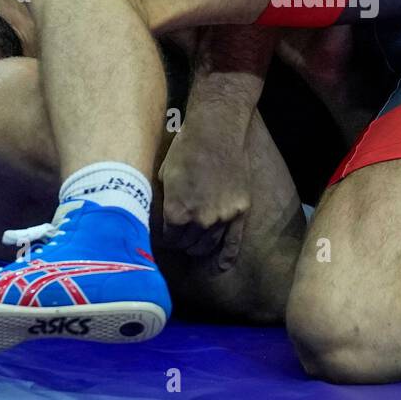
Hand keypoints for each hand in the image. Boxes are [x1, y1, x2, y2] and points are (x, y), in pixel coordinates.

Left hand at [158, 126, 250, 270]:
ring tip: (194, 244)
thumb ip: (164, 203)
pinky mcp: (240, 212)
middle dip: (182, 244)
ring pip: (208, 246)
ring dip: (199, 247)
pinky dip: (226, 257)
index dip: (166, 238)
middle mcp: (200, 221)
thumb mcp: (164, 177)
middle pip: (188, 245)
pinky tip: (221, 267)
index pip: (169, 239)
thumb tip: (160, 220)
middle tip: (180, 238)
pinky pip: (233, 243)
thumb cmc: (185, 150)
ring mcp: (223, 218)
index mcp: (177, 213)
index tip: (165, 236)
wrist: (216, 132)